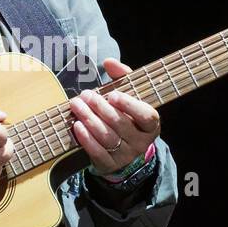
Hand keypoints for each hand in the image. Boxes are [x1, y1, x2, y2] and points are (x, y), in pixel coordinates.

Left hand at [68, 58, 160, 175]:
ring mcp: (126, 155)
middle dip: (101, 108)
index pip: (146, 116)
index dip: (130, 105)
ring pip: (107, 137)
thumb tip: (109, 61)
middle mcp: (141, 142)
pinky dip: (86, 138)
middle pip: (120, 124)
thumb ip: (122, 76)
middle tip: (86, 95)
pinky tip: (77, 125)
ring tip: (77, 106)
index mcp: (151, 125)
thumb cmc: (126, 116)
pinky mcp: (110, 165)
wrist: (123, 151)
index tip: (113, 95)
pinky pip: (97, 152)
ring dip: (90, 120)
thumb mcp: (129, 96)